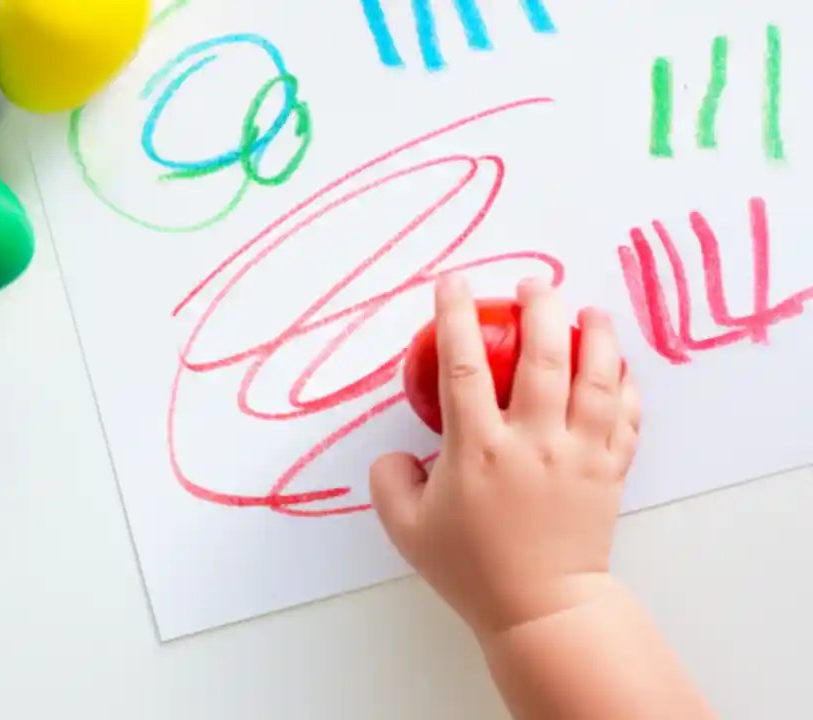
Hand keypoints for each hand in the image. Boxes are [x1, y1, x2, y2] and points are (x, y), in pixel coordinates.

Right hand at [371, 275, 640, 638]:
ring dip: (597, 335)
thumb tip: (398, 451)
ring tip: (590, 310)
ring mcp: (578, 454)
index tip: (453, 284)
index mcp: (477, 451)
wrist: (541, 610)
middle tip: (532, 284)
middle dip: (539, 308)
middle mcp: (532, 443)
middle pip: (541, 356)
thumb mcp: (406, 529)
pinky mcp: (609, 470)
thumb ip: (388, 481)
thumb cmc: (471, 570)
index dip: (455, 317)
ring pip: (596, 378)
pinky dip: (626, 385)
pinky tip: (619, 367)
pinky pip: (625, 417)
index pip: (461, 368)